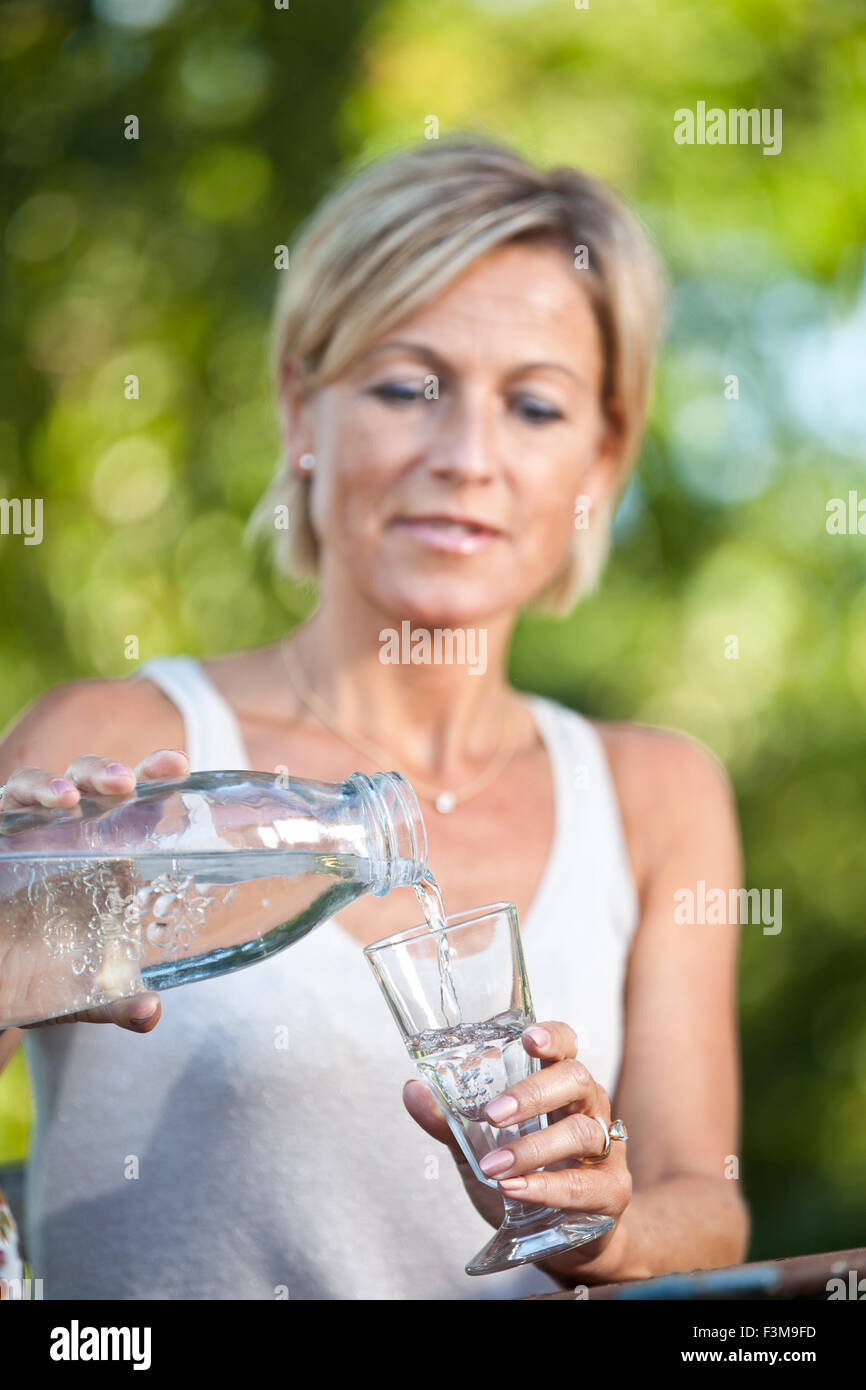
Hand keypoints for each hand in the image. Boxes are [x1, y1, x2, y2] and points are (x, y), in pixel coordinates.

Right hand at [0, 747, 189, 1031]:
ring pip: (37, 786)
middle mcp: (64, 832)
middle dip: (108, 772)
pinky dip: (16, 800)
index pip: (135, 802)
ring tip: (68, 798)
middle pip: (90, 783)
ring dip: (54, 783)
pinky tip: (30, 806)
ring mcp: (21, 832)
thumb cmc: (39, 971)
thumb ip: (114, 1002)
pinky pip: (1, 808)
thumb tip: (149, 1016)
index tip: (180, 767)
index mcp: (103, 853)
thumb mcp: (80, 991)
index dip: (156, 777)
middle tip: (126, 784)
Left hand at [403, 1019, 631, 1276]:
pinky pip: (585, 1183)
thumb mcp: (480, 1148)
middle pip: (576, 1079)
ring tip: (493, 1167)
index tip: (528, 1039)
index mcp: (559, 1085)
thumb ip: (450, 1121)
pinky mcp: (612, 1190)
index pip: (565, 1045)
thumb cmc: (523, 1177)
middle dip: (533, 1093)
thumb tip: (413, 1089)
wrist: (562, 1242)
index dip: (552, 1036)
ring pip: (580, 1132)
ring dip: (532, 1148)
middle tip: (492, 1114)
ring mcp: (605, 1148)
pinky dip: (547, 1187)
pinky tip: (517, 1190)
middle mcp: (588, 1107)